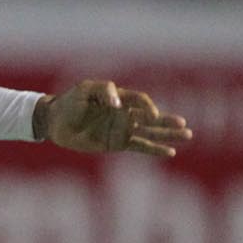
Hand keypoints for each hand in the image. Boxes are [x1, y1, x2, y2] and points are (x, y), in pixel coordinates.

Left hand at [35, 80, 190, 157]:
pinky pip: (139, 146)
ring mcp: (122, 129)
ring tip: (187, 135)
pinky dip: (154, 149)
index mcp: (120, 97)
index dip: (147, 107)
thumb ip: (104, 92)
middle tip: (184, 125)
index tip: (149, 116)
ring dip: (167, 134)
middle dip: (167, 121)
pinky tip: (170, 152)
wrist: (55, 121)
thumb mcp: (84, 90)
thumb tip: (118, 105)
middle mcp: (124, 113)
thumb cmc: (70, 102)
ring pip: (150, 132)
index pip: (140, 101)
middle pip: (151, 117)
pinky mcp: (116, 143)